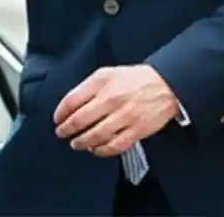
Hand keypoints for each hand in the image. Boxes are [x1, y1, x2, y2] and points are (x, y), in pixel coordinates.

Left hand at [53, 65, 178, 157]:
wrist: (166, 85)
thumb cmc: (136, 79)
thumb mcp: (108, 73)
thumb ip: (89, 86)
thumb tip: (71, 103)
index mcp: (102, 83)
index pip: (72, 100)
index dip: (60, 113)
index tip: (57, 119)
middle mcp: (111, 100)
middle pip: (79, 120)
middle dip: (66, 130)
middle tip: (62, 133)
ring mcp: (124, 117)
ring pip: (95, 136)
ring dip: (81, 142)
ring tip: (76, 143)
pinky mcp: (136, 131)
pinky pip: (114, 146)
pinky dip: (102, 151)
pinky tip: (96, 149)